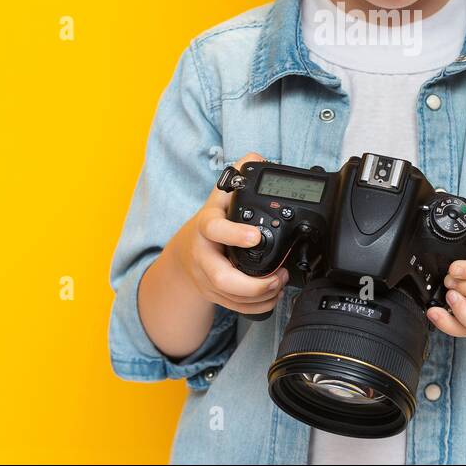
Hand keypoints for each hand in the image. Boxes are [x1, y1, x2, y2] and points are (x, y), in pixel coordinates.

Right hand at [171, 151, 289, 314]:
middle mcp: (203, 255)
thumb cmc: (209, 223)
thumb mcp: (219, 196)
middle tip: (278, 276)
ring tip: (280, 283)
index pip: (214, 229)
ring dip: (260, 296)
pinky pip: (235, 308)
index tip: (256, 235)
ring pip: (230, 297)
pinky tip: (273, 296)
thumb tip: (256, 158)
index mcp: (205, 227)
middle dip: (252, 283)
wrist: (185, 254)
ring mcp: (207, 279)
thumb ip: (238, 175)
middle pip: (220, 278)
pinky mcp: (215, 295)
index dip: (234, 234)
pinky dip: (257, 307)